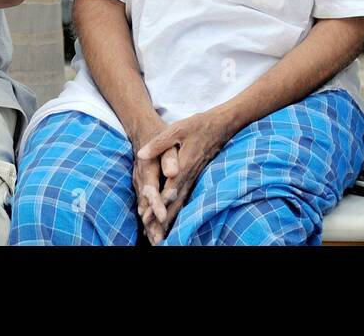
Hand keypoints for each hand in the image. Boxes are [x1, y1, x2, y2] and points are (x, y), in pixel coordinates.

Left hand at [135, 107, 236, 243]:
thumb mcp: (177, 129)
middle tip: (153, 237)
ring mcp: (194, 178)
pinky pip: (185, 198)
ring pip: (181, 203)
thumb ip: (159, 143)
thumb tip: (141, 154)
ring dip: (170, 220)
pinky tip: (172, 219)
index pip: (168, 191)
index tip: (147, 218)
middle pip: (175, 203)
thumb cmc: (198, 125)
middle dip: (163, 221)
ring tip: (159, 236)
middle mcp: (189, 176)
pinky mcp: (195, 177)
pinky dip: (177, 211)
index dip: (157, 205)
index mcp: (183, 166)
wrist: (221, 125)